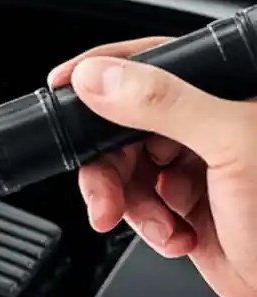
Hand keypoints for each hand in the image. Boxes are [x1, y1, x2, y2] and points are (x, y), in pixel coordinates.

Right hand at [49, 38, 256, 296]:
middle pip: (124, 123)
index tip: (64, 85)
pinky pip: (138, 203)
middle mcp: (212, 121)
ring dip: (130, 203)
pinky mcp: (187, 203)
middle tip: (107, 195)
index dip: (106, 71)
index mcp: (232, 91)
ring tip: (159, 225)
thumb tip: (99, 77)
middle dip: (110, 166)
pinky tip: (178, 236)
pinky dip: (149, 225)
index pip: (157, 60)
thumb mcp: (231, 146)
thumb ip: (165, 104)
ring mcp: (198, 163)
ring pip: (125, 167)